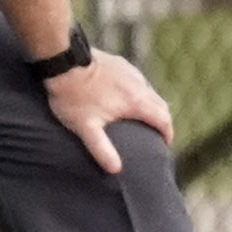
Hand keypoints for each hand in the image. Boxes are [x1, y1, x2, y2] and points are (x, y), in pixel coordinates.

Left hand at [41, 47, 171, 174]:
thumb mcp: (86, 127)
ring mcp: (130, 71)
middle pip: (160, 104)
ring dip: (151, 105)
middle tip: (157, 133)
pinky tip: (126, 97)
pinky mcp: (120, 63)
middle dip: (163, 120)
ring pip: (149, 91)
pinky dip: (139, 92)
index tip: (166, 144)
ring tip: (143, 117)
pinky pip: (137, 80)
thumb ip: (102, 149)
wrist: (64, 62)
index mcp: (136, 102)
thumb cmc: (73, 97)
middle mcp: (139, 84)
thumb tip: (116, 170)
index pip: (163, 119)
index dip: (168, 133)